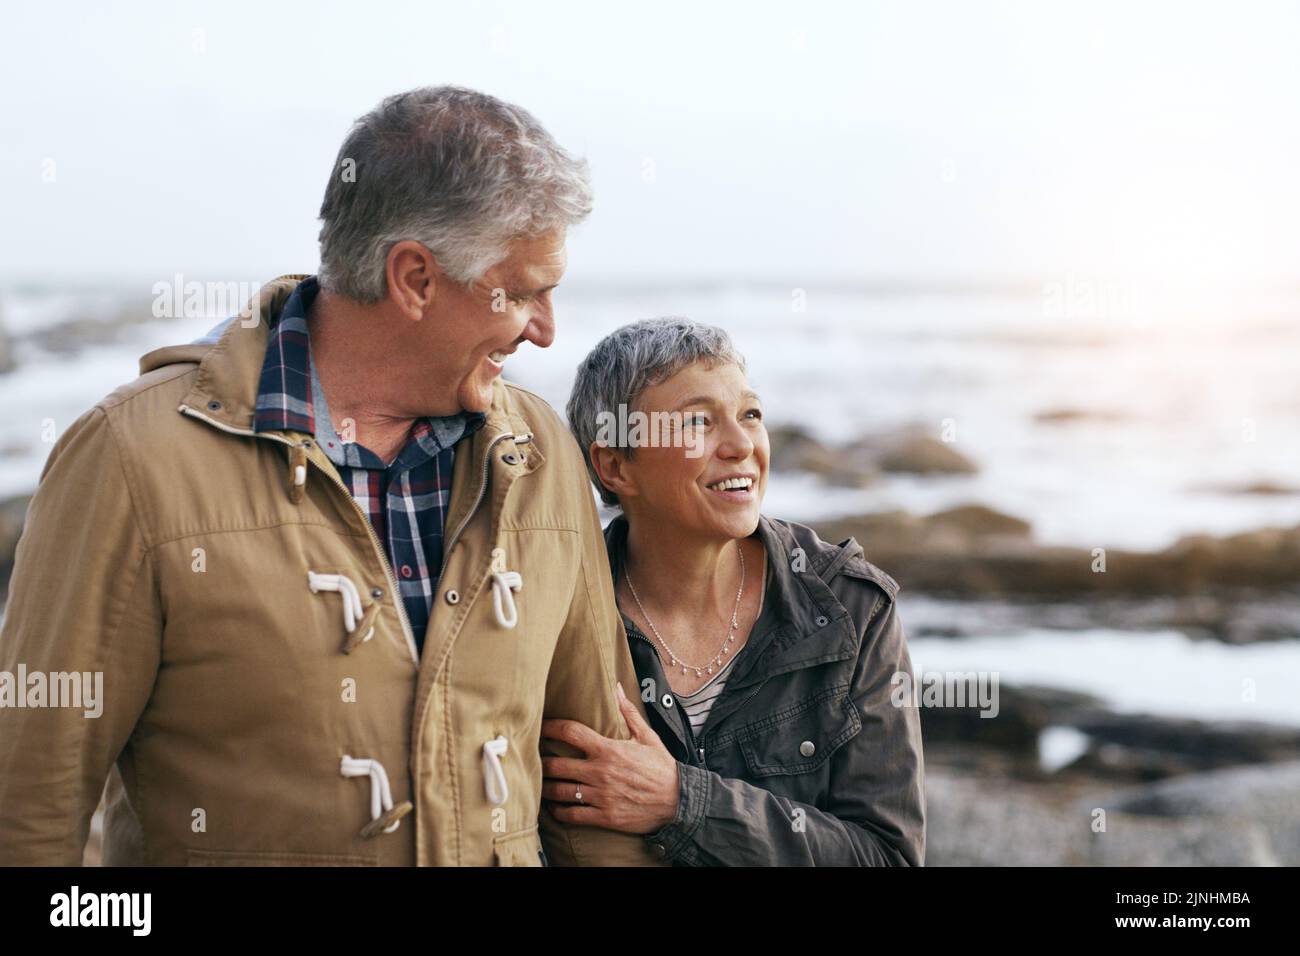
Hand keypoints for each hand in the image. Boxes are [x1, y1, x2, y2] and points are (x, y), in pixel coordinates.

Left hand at [541, 682, 680, 833]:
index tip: (541, 727)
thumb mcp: (648, 737)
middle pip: (557, 765)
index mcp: (609, 749)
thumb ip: (628, 713)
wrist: (678, 801)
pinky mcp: (604, 816)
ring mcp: (600, 796)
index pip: (571, 732)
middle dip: (542, 763)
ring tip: (540, 785)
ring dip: (546, 788)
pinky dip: (559, 812)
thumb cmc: (662, 768)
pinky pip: (572, 815)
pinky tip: (555, 808)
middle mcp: (600, 772)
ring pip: (560, 791)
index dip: (551, 727)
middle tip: (535, 761)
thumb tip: (618, 689)